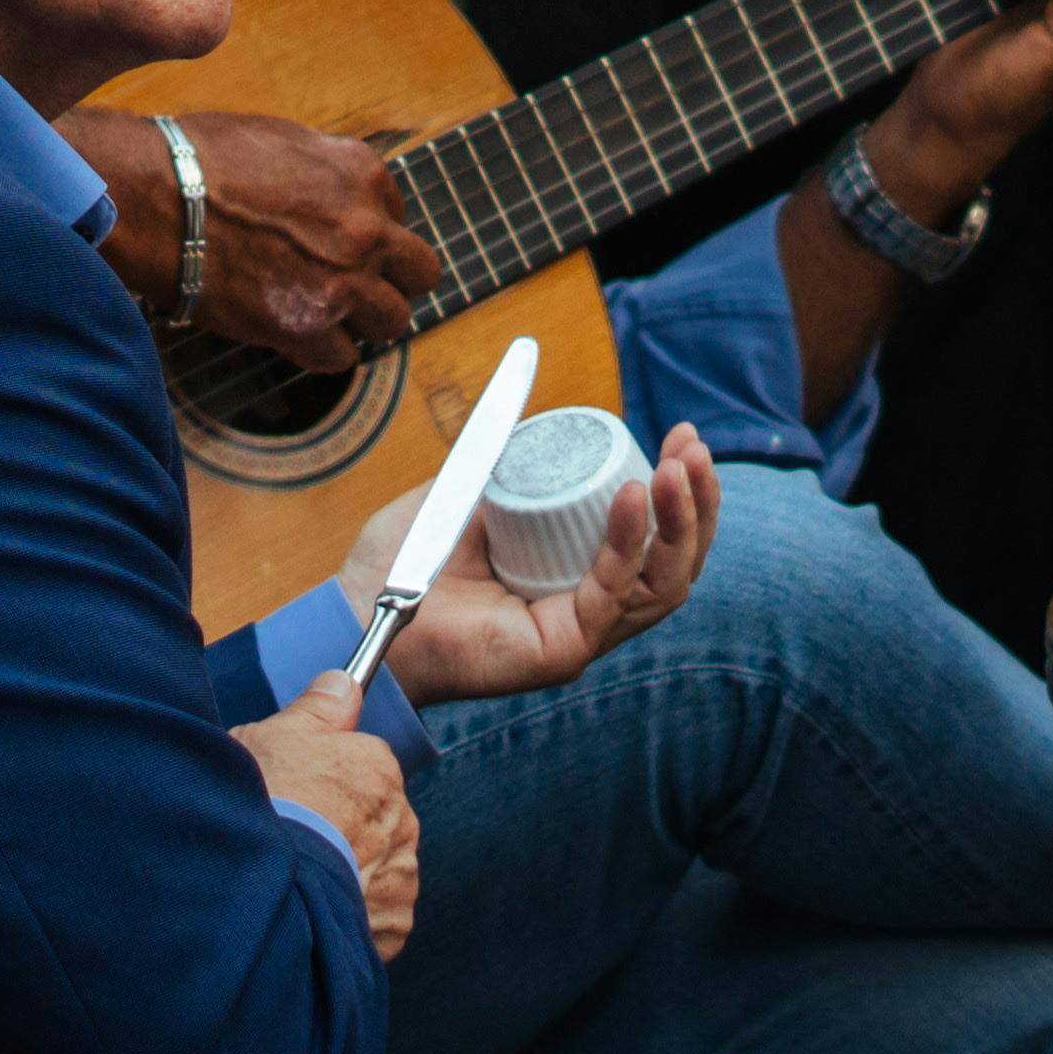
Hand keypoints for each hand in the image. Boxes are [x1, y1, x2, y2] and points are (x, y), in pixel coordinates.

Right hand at [68, 109, 439, 375]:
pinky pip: (341, 357)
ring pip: (391, 322)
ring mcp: (341, 282)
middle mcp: (365, 228)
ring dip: (361, 320)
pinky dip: (320, 350)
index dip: (371, 233)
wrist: (155, 199)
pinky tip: (292, 332)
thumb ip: (325, 170)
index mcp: (362, 173)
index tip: (342, 241)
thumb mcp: (282, 139)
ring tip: (324, 313)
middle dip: (391, 281)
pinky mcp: (305, 327)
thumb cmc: (199, 159)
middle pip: (420, 274)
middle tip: (357, 286)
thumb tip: (334, 192)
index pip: (398, 217)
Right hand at [230, 667, 416, 959]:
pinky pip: (375, 917)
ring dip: (348, 878)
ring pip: (377, 872)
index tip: (298, 799)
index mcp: (379, 768)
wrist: (255, 887)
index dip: (327, 786)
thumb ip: (317, 710)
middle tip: (294, 843)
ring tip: (298, 884)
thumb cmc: (261, 804)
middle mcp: (401, 821)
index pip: (364, 770)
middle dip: (343, 832)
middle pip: (374, 821)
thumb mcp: (273, 738)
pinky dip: (349, 918)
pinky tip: (311, 913)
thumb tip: (343, 682)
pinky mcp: (392, 928)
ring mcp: (400, 879)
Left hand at [353, 421, 717, 704]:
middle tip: (691, 445)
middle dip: (696, 502)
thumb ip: (503, 461)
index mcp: (576, 578)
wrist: (356, 603)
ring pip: (661, 585)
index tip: (681, 436)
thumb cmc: (404, 559)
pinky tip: (632, 497)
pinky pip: (611, 596)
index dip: (679, 492)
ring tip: (677, 466)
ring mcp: (579, 634)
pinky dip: (627, 543)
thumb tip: (528, 403)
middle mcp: (588, 610)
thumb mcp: (467, 491)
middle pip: (674, 564)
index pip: (654, 541)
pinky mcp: (560, 650)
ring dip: (679, 521)